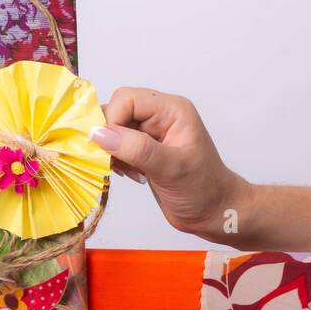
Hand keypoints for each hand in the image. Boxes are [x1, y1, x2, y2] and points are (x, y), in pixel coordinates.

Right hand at [90, 87, 248, 240]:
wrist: (212, 210)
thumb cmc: (202, 189)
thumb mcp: (171, 168)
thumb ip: (137, 149)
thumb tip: (99, 133)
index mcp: (173, 110)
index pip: (128, 99)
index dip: (113, 120)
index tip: (110, 148)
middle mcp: (160, 116)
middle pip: (116, 111)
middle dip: (110, 137)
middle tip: (121, 163)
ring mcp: (151, 132)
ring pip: (112, 129)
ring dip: (112, 151)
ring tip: (132, 171)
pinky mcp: (143, 148)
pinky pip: (115, 145)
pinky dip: (116, 160)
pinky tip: (134, 175)